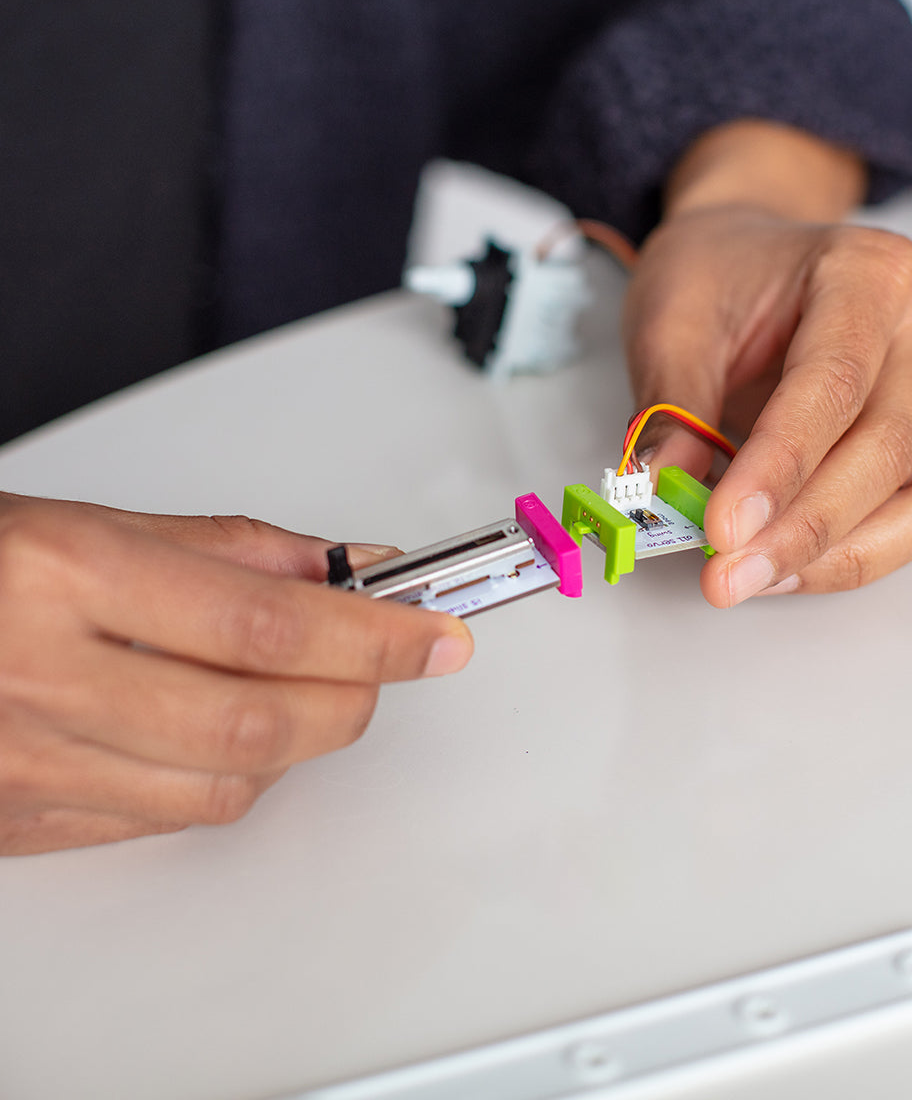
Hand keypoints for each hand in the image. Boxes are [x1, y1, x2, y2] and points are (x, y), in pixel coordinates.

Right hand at [0, 495, 472, 853]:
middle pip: (259, 725)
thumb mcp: (98, 521)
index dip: (376, 635)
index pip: (269, 626)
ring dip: (297, 740)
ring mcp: (27, 764)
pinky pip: (166, 820)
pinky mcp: (21, 821)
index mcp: (67, 573)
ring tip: (299, 685)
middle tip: (394, 661)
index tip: (439, 635)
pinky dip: (226, 778)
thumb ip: (235, 551)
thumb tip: (350, 570)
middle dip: (356, 696)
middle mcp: (43, 675)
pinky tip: (219, 728)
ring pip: (226, 789)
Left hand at [623, 122, 911, 603]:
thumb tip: (663, 498)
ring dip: (841, 551)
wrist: (750, 258)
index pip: (833, 382)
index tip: (722, 528)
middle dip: (805, 527)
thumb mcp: (670, 324)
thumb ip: (672, 410)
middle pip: (889, 444)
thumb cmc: (719, 277)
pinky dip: (867, 551)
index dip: (778, 466)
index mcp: (868, 271)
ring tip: (754, 576)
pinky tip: (793, 564)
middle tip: (727, 575)